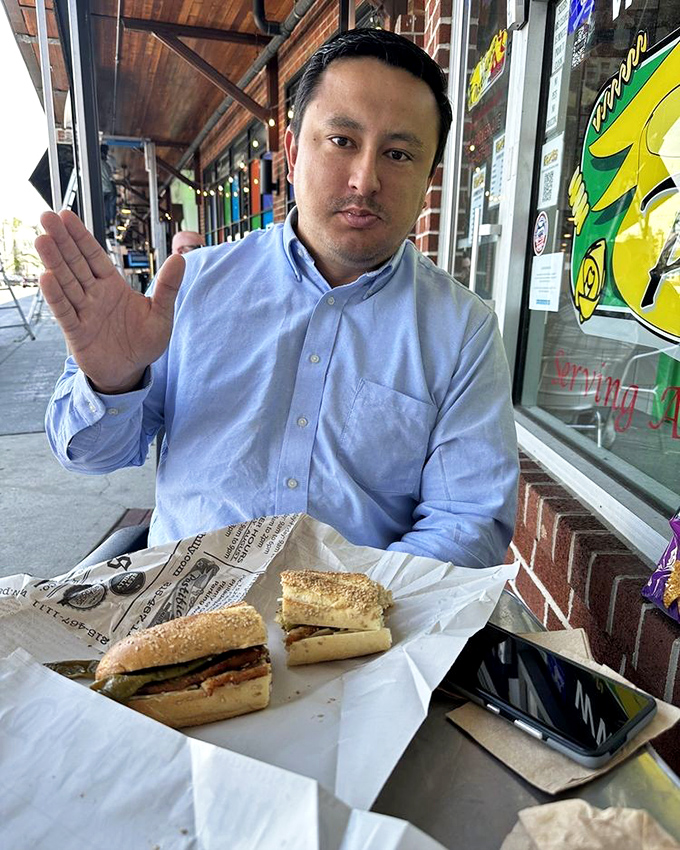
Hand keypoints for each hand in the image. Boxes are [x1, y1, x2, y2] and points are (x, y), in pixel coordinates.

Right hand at [35, 210, 183, 392]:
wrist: (131, 372)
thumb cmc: (145, 342)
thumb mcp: (161, 314)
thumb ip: (168, 287)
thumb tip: (180, 258)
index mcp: (113, 286)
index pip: (94, 256)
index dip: (81, 236)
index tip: (66, 215)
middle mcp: (94, 295)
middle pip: (76, 263)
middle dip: (62, 241)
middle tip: (47, 216)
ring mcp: (84, 312)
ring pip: (67, 283)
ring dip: (55, 262)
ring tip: (43, 239)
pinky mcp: (77, 333)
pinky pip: (65, 312)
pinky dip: (56, 296)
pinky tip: (47, 278)